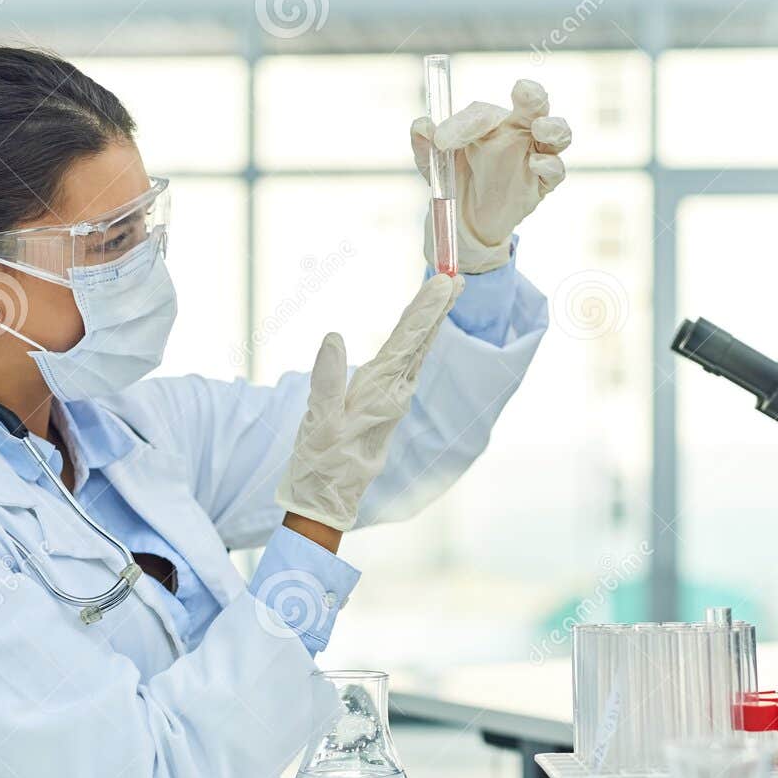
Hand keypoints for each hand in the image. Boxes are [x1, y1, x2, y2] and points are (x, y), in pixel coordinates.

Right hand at [276, 272, 464, 530]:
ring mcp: (393, 400)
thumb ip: (326, 381)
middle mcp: (394, 394)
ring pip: (417, 352)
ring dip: (433, 322)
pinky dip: (418, 341)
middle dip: (439, 309)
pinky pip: (407, 365)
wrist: (329, 500)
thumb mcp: (318, 423)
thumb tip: (334, 337)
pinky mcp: (386, 406)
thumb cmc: (320, 463)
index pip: (406, 343)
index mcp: (379, 394)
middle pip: (420, 343)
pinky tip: (422, 334)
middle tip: (458, 277)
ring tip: (448, 294)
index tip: (444, 284)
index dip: (425, 311)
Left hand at [410, 79, 571, 273]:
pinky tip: (535, 163)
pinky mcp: (543, 183)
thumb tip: (421, 125)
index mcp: (490, 121)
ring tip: (539, 128)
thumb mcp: (432, 163)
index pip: (483, 113)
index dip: (464, 124)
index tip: (441, 142)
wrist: (465, 219)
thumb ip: (425, 144)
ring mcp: (534, 155)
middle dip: (532, 95)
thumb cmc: (454, 179)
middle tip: (523, 90)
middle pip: (534, 105)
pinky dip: (550, 165)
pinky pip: (556, 170)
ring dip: (552, 127)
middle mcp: (517, 131)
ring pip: (557, 133)